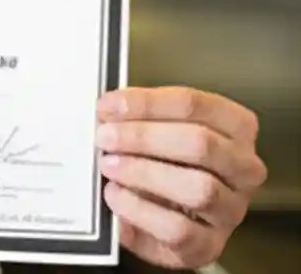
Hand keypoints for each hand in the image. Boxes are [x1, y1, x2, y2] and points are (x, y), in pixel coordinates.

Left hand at [97, 87, 267, 269]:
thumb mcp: (155, 132)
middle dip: (144, 137)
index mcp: (235, 127)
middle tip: (105, 136)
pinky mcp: (209, 244)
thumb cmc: (162, 164)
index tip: (109, 105)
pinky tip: (115, 195)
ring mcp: (231, 209)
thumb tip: (107, 109)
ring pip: (198, 188)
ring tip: (109, 166)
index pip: (194, 105)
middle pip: (200, 143)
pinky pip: (178, 228)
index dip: (148, 103)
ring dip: (144, 173)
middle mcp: (243, 168)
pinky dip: (139, 209)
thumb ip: (137, 117)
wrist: (162, 220)